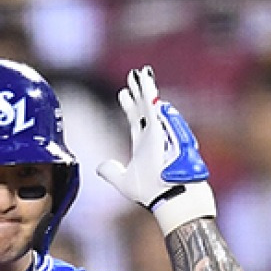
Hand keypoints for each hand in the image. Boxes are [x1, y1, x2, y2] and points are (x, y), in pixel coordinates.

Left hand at [97, 66, 215, 234]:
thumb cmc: (152, 193)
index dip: (129, 105)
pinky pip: (155, 109)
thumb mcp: (124, 182)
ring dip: (145, 88)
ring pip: (150, 104)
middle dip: (138, 91)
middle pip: (143, 108)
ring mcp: (160, 132)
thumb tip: (100, 166)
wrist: (170, 197)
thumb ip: (112, 173)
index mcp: (145, 145)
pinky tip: (145, 82)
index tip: (123, 92)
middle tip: (132, 75)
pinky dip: (149, 95)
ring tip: (140, 73)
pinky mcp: (163, 131)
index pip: (136, 120)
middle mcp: (153, 136)